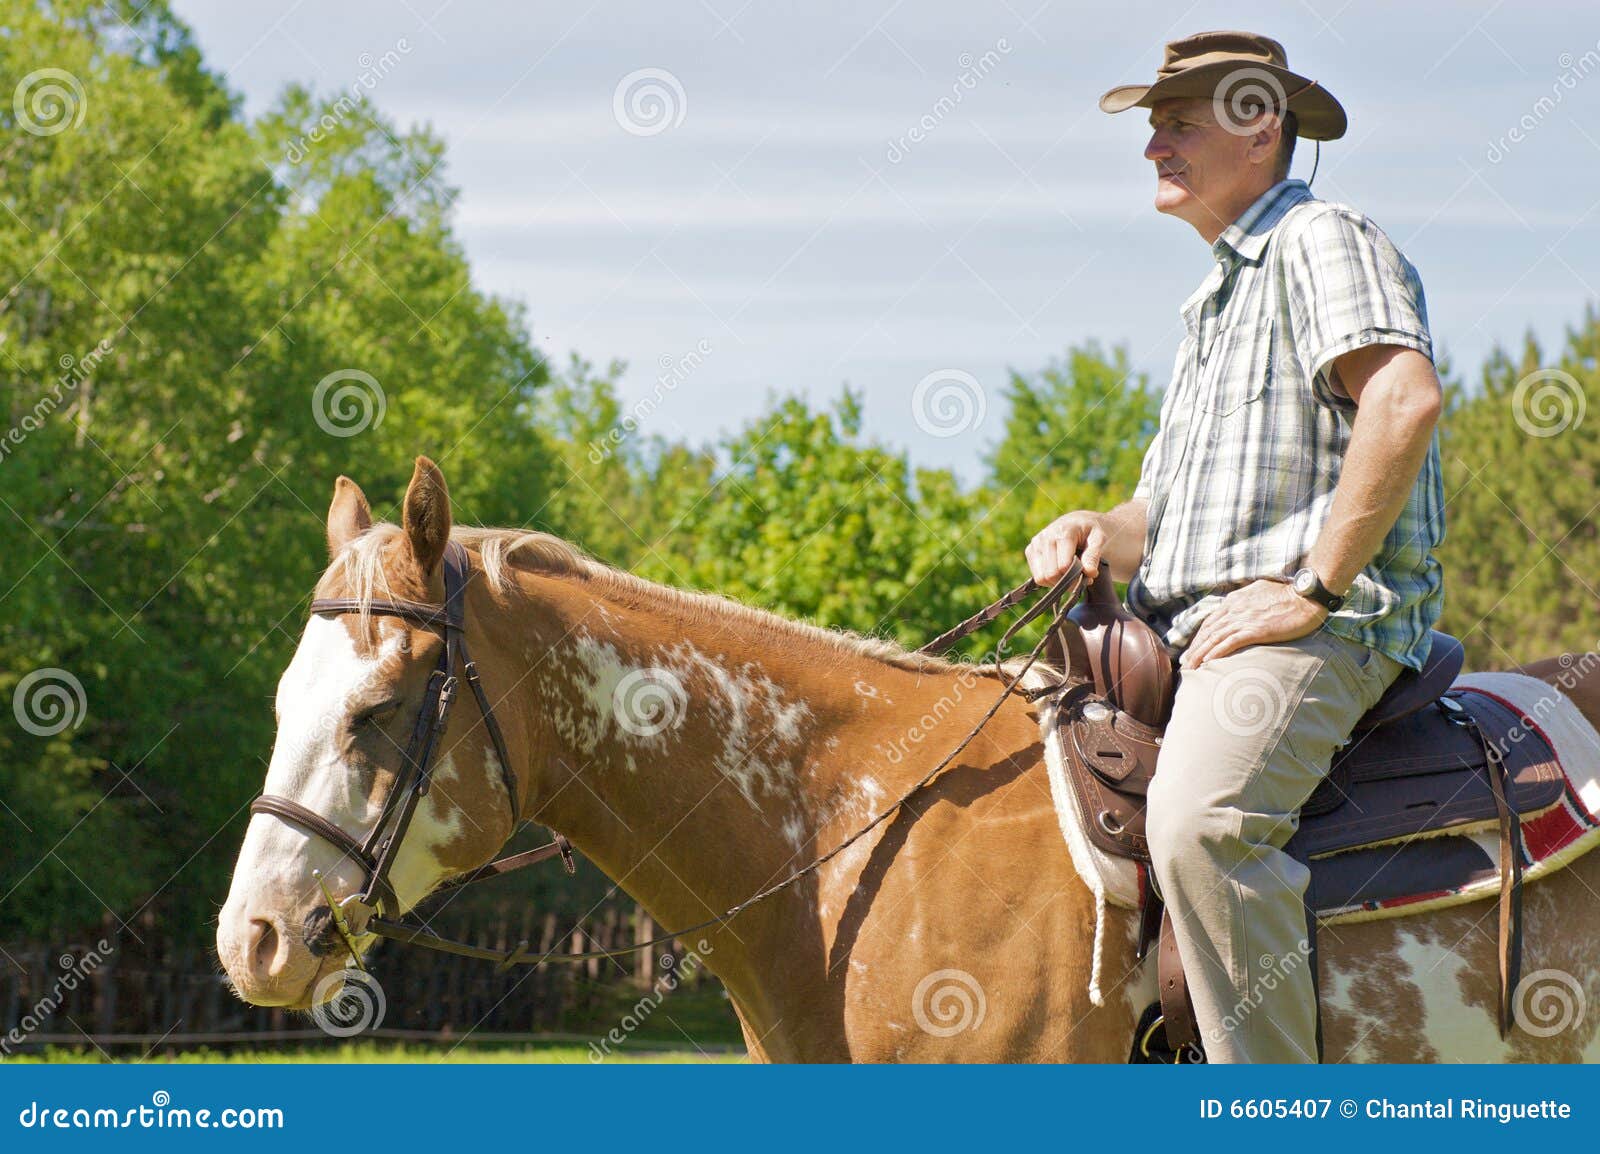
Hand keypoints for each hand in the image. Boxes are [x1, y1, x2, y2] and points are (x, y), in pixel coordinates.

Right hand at [1026, 511, 1106, 584]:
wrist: (1080, 521)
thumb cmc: (1092, 531)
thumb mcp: (1100, 539)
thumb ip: (1094, 555)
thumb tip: (1090, 573)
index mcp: (1062, 532)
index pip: (1063, 567)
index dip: (1077, 577)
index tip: (1089, 576)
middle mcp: (1045, 537)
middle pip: (1051, 574)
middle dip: (1067, 582)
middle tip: (1080, 578)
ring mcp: (1035, 544)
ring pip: (1041, 578)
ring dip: (1057, 582)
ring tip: (1070, 574)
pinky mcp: (1030, 550)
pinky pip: (1037, 576)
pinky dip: (1049, 580)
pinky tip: (1060, 571)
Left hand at [1180, 579, 1327, 668]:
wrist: (1306, 595)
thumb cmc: (1288, 594)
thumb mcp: (1260, 592)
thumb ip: (1246, 601)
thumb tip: (1240, 609)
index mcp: (1234, 601)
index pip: (1210, 622)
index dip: (1199, 638)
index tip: (1192, 650)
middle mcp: (1234, 609)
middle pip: (1208, 631)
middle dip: (1195, 649)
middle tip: (1185, 664)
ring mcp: (1244, 619)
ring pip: (1214, 638)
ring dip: (1200, 654)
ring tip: (1191, 668)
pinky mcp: (1256, 630)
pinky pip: (1230, 642)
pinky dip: (1217, 652)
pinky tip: (1208, 662)